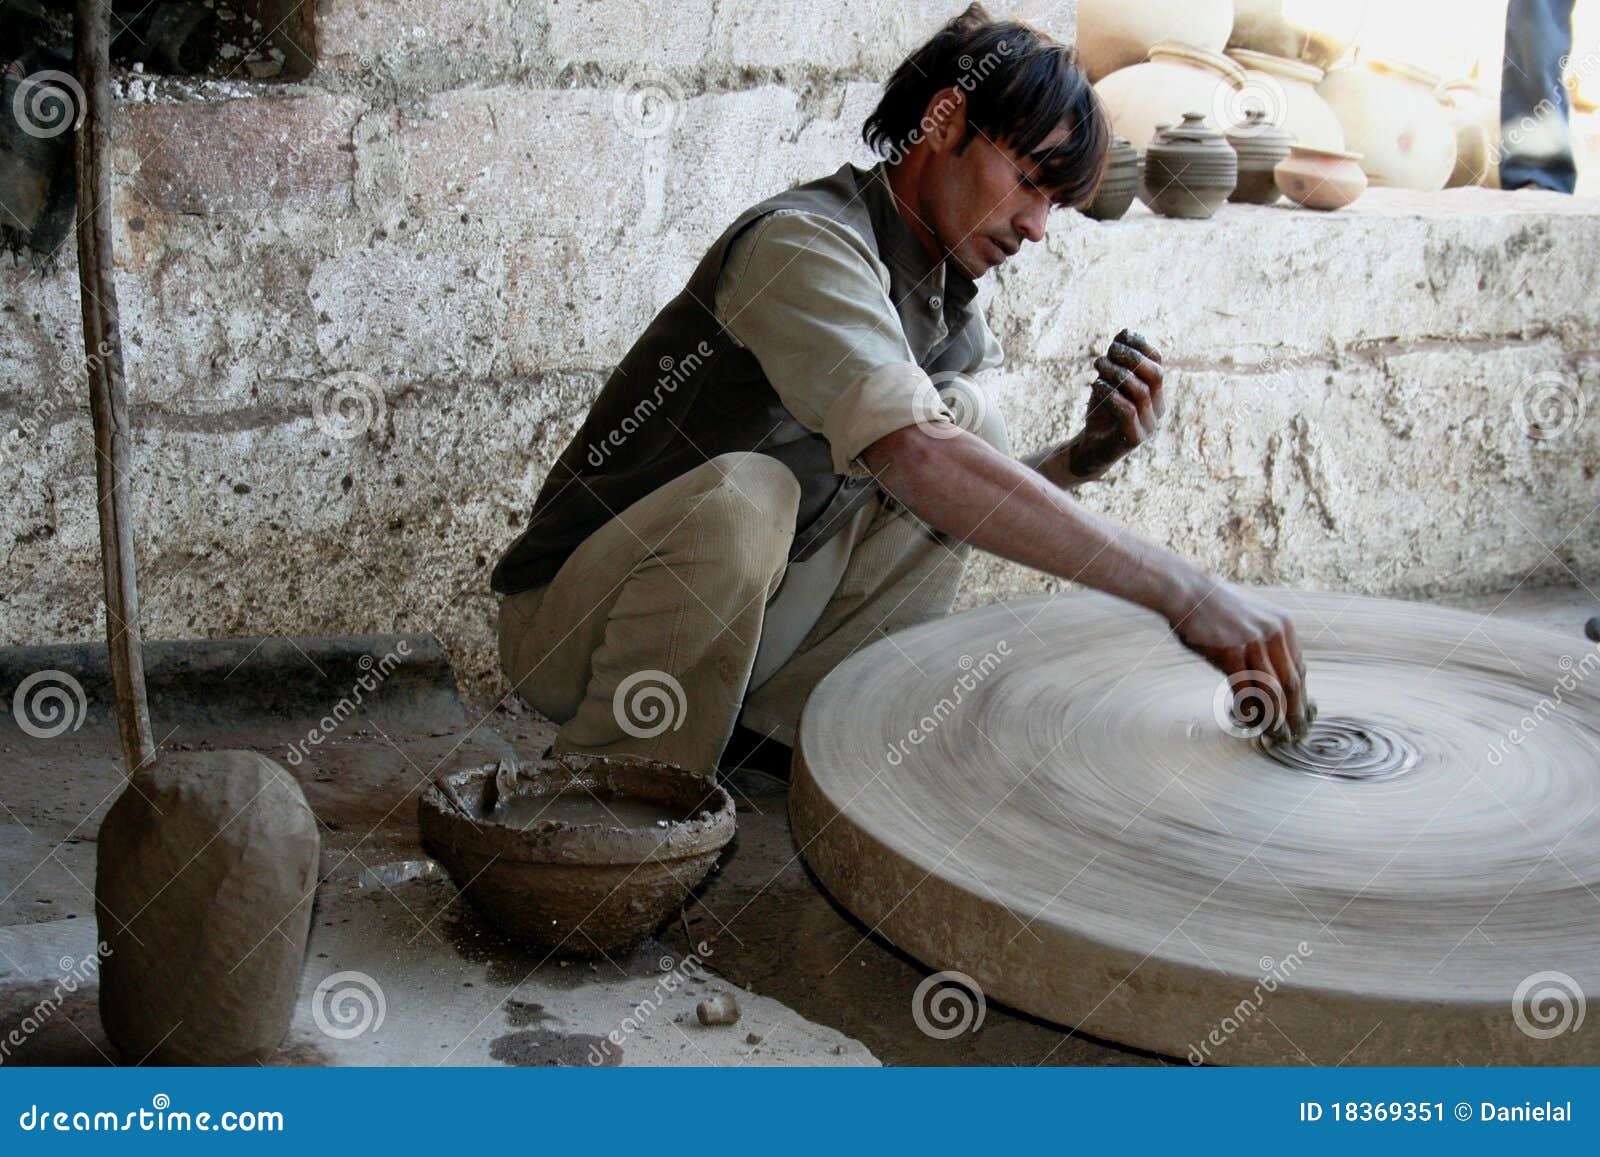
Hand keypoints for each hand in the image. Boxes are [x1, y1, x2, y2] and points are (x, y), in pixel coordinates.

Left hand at [1065, 329, 1165, 480]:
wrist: (1090, 448)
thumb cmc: (1102, 412)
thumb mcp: (1109, 382)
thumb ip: (1118, 361)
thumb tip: (1125, 332)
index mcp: (1156, 393)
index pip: (1158, 363)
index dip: (1142, 346)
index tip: (1121, 336)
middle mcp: (1158, 408)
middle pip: (1155, 375)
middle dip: (1132, 358)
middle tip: (1109, 351)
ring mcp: (1148, 425)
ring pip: (1141, 391)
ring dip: (1117, 373)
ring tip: (1098, 365)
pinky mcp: (1134, 438)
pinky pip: (1128, 410)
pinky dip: (1111, 393)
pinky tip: (1096, 385)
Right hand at [1167, 578, 1314, 743]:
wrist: (1186, 591)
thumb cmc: (1212, 607)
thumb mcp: (1250, 618)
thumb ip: (1264, 643)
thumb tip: (1269, 675)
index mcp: (1283, 624)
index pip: (1299, 668)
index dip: (1300, 696)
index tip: (1298, 715)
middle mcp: (1274, 632)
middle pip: (1291, 682)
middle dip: (1293, 712)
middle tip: (1291, 733)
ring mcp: (1252, 642)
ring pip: (1272, 689)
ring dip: (1272, 716)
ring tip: (1270, 732)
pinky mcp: (1230, 652)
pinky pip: (1245, 688)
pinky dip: (1248, 707)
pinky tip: (1246, 717)